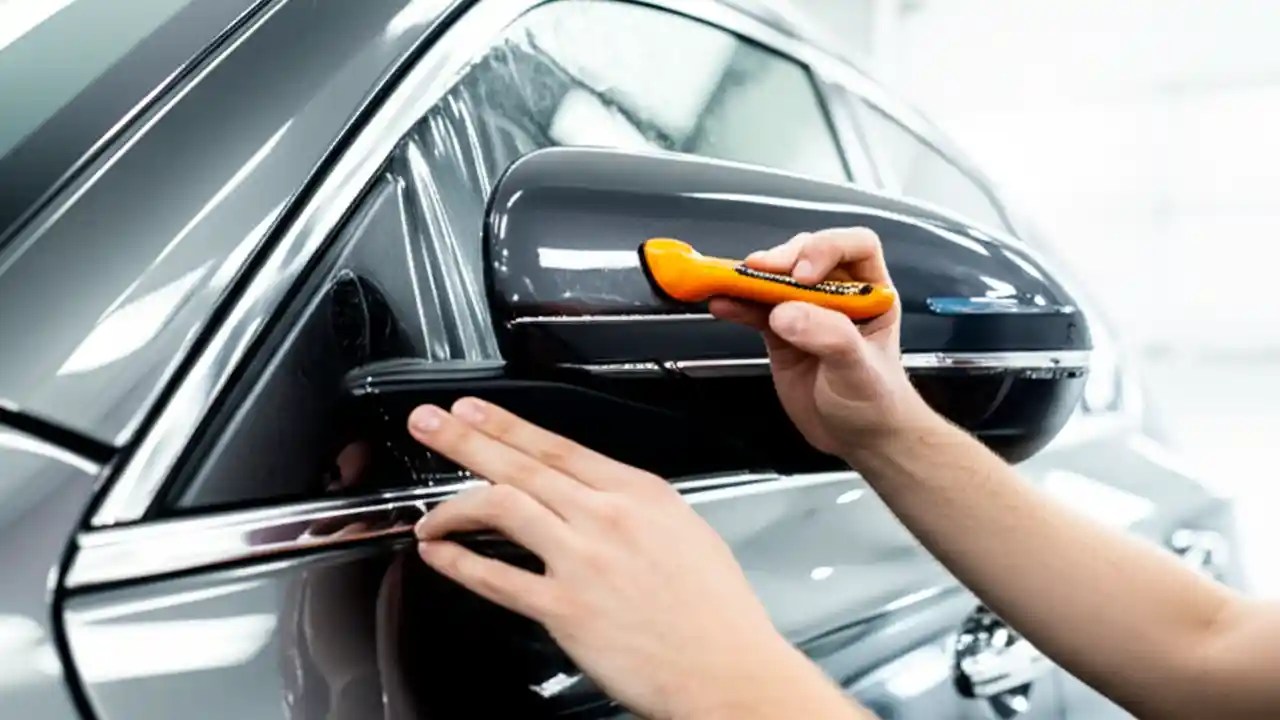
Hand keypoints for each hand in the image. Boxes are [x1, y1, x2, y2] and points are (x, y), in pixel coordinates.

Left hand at [409, 399, 857, 718]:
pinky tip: (439, 556)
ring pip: (502, 508)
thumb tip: (602, 500)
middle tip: (429, 423)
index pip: (558, 446)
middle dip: (466, 439)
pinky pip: (496, 579)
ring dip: (454, 504)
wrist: (729, 671)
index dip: (507, 425)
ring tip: (428, 509)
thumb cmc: (717, 613)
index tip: (475, 411)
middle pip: (522, 465)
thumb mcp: (688, 532)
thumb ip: (638, 510)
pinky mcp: (564, 610)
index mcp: (640, 493)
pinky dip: (459, 563)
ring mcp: (582, 561)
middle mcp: (607, 518)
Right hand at [710, 227, 935, 461]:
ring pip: (777, 279)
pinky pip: (755, 309)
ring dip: (752, 278)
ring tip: (731, 281)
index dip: (828, 248)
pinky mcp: (780, 332)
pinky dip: (737, 304)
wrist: (860, 438)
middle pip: (808, 254)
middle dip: (783, 260)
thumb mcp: (859, 369)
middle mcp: (838, 293)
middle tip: (761, 272)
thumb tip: (784, 312)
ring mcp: (807, 312)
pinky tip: (721, 303)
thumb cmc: (876, 401)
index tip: (803, 274)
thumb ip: (829, 336)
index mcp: (871, 291)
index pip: (855, 246)